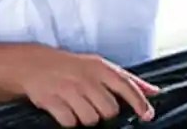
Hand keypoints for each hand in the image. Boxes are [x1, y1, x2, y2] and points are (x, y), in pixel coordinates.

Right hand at [17, 49, 160, 126]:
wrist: (32, 64)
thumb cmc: (71, 66)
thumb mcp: (99, 65)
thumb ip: (127, 79)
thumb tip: (154, 91)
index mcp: (99, 67)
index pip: (126, 85)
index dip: (139, 103)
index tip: (146, 115)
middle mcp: (85, 78)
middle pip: (110, 109)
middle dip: (105, 112)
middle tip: (94, 104)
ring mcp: (68, 90)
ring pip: (91, 119)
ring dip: (86, 118)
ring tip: (78, 106)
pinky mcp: (52, 101)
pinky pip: (71, 123)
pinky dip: (69, 121)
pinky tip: (65, 109)